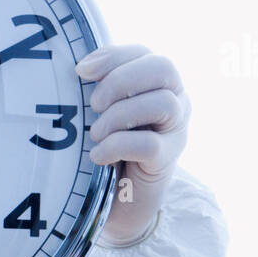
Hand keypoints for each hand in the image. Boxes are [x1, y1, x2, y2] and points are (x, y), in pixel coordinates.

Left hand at [77, 44, 189, 244]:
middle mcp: (176, 101)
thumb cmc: (107, 149)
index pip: (144, 53)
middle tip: (94, 105)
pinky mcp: (167, 160)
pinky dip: (117, 146)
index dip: (113, 57)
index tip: (81, 72)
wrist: (118, 203)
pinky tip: (98, 156)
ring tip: (97, 134)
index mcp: (158, 84)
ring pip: (163, 103)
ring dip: (119, 116)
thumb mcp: (101, 113)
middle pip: (164, 68)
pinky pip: (149, 144)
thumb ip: (99, 89)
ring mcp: (176, 131)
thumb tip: (82, 68)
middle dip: (121, 81)